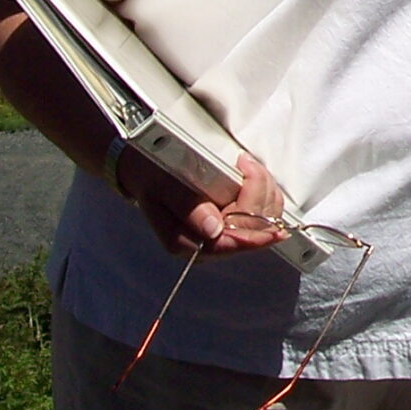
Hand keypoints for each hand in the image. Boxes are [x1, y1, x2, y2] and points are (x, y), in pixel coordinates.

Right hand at [114, 146, 286, 257]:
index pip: (233, 242)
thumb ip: (188, 208)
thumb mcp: (164, 186)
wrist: (145, 171)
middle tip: (246, 163)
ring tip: (248, 165)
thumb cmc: (153, 176)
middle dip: (259, 192)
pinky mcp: (233, 225)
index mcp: (188, 243)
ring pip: (264, 221)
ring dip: (265, 190)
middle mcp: (209, 246)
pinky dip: (265, 192)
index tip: (260, 190)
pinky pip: (263, 214)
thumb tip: (214, 230)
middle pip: (254, 230)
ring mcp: (223, 236)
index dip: (254, 217)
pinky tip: (252, 176)